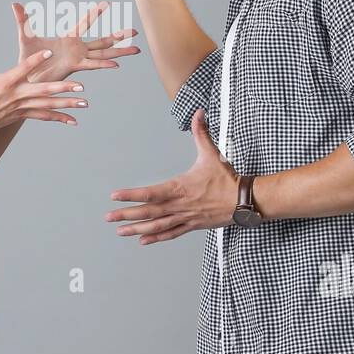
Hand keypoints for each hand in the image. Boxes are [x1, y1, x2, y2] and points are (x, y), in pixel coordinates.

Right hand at [0, 31, 87, 139]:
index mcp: (6, 82)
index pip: (23, 68)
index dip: (35, 60)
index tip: (49, 51)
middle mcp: (17, 95)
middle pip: (43, 91)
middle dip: (63, 88)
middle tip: (80, 85)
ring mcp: (21, 107)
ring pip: (48, 105)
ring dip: (67, 104)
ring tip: (85, 102)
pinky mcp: (22, 115)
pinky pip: (44, 116)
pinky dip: (59, 117)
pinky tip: (73, 119)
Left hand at [12, 0, 139, 83]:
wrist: (27, 77)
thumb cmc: (28, 58)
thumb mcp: (25, 35)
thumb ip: (22, 19)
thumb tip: (15, 4)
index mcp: (68, 38)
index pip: (85, 23)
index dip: (95, 13)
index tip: (106, 3)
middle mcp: (77, 48)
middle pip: (102, 40)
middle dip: (118, 36)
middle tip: (134, 31)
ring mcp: (78, 58)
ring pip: (103, 53)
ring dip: (119, 51)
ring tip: (136, 50)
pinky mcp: (74, 67)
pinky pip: (92, 64)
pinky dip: (104, 64)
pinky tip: (116, 64)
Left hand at [105, 109, 237, 243]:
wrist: (245, 200)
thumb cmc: (227, 178)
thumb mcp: (211, 154)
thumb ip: (201, 133)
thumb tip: (198, 113)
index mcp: (179, 187)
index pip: (150, 192)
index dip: (131, 195)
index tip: (115, 196)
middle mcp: (179, 205)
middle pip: (148, 212)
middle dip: (127, 215)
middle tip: (108, 217)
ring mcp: (185, 217)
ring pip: (157, 226)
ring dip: (137, 229)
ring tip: (121, 231)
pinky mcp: (193, 225)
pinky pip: (171, 232)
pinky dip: (157, 237)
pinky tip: (144, 240)